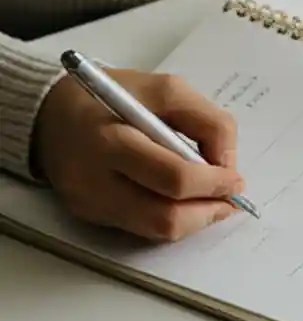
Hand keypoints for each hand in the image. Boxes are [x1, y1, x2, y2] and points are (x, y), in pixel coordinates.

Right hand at [32, 70, 244, 241]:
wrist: (49, 113)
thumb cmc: (112, 98)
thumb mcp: (165, 89)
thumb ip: (206, 121)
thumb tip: (226, 163)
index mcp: (112, 140)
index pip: (174, 178)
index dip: (214, 184)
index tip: (234, 179)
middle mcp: (95, 180)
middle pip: (166, 217)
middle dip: (209, 209)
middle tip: (229, 197)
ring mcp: (90, 203)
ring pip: (157, 231)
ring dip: (196, 219)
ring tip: (212, 200)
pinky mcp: (89, 215)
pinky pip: (142, 229)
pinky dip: (172, 218)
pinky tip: (183, 201)